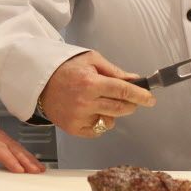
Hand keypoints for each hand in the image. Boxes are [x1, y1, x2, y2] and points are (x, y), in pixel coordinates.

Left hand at [0, 122, 44, 172]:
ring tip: (39, 170)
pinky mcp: (2, 139)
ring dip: (29, 158)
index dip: (8, 159)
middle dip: (24, 159)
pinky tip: (34, 164)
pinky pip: (16, 147)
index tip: (18, 169)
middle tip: (35, 171)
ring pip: (17, 147)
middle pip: (11, 147)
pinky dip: (26, 155)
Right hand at [39, 51, 154, 137]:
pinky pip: (98, 130)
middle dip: (130, 104)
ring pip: (110, 121)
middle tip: (130, 98)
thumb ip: (114, 71)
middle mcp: (85, 102)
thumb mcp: (91, 60)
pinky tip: (90, 110)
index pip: (123, 91)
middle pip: (120, 108)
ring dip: (112, 113)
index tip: (150, 99)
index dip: (141, 96)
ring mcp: (79, 117)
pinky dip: (100, 122)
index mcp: (90, 83)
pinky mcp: (73, 128)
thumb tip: (134, 79)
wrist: (40, 81)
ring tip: (99, 101)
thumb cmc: (65, 68)